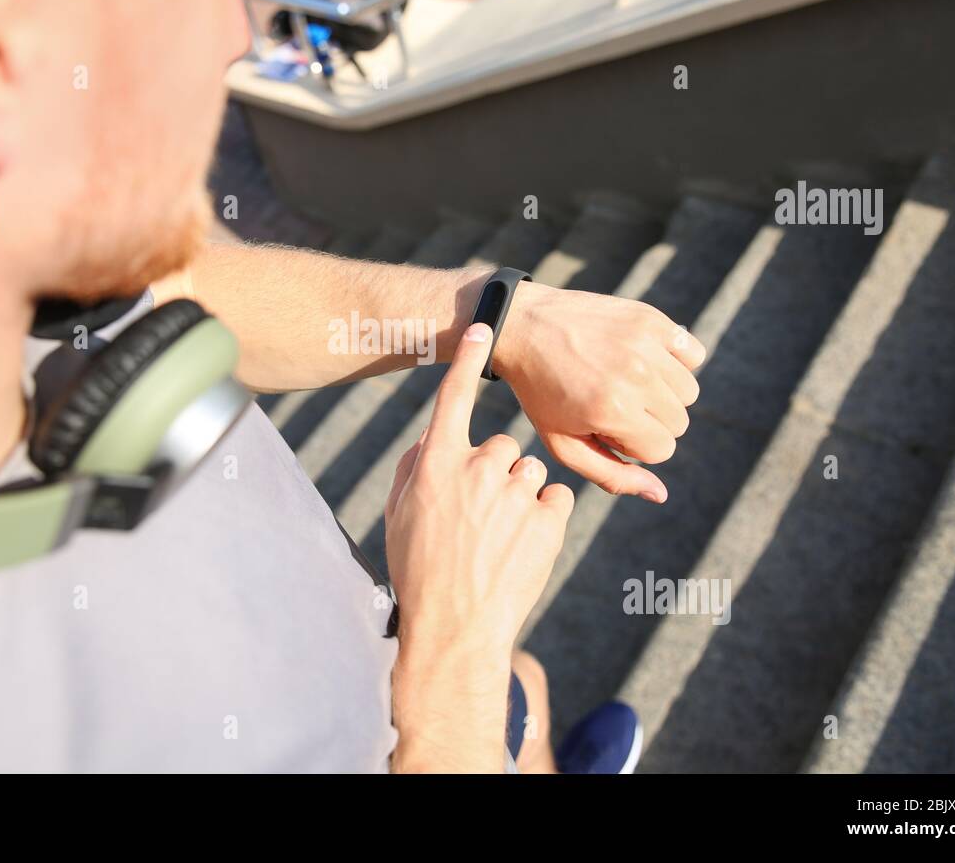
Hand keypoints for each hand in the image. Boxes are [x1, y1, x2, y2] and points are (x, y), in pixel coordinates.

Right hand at [384, 322, 573, 653]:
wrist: (455, 627)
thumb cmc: (419, 570)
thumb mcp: (400, 513)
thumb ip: (417, 466)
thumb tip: (433, 439)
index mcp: (437, 462)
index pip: (454, 397)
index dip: (469, 360)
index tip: (483, 326)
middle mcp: (479, 467)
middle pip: (501, 446)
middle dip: (495, 473)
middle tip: (479, 517)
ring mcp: (517, 491)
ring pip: (529, 472)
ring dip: (519, 496)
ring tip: (499, 539)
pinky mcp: (550, 516)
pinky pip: (553, 497)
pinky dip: (543, 516)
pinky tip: (521, 546)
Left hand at [493, 283, 705, 502]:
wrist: (522, 328)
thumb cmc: (541, 392)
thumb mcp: (564, 444)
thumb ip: (612, 475)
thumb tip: (660, 493)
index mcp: (613, 410)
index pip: (662, 450)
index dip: (633, 444)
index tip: (605, 426)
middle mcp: (635, 375)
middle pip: (678, 423)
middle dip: (649, 422)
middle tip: (613, 404)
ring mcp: (645, 344)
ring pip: (688, 392)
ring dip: (663, 394)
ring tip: (626, 384)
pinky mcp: (651, 319)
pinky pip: (693, 355)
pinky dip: (676, 361)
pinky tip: (644, 361)